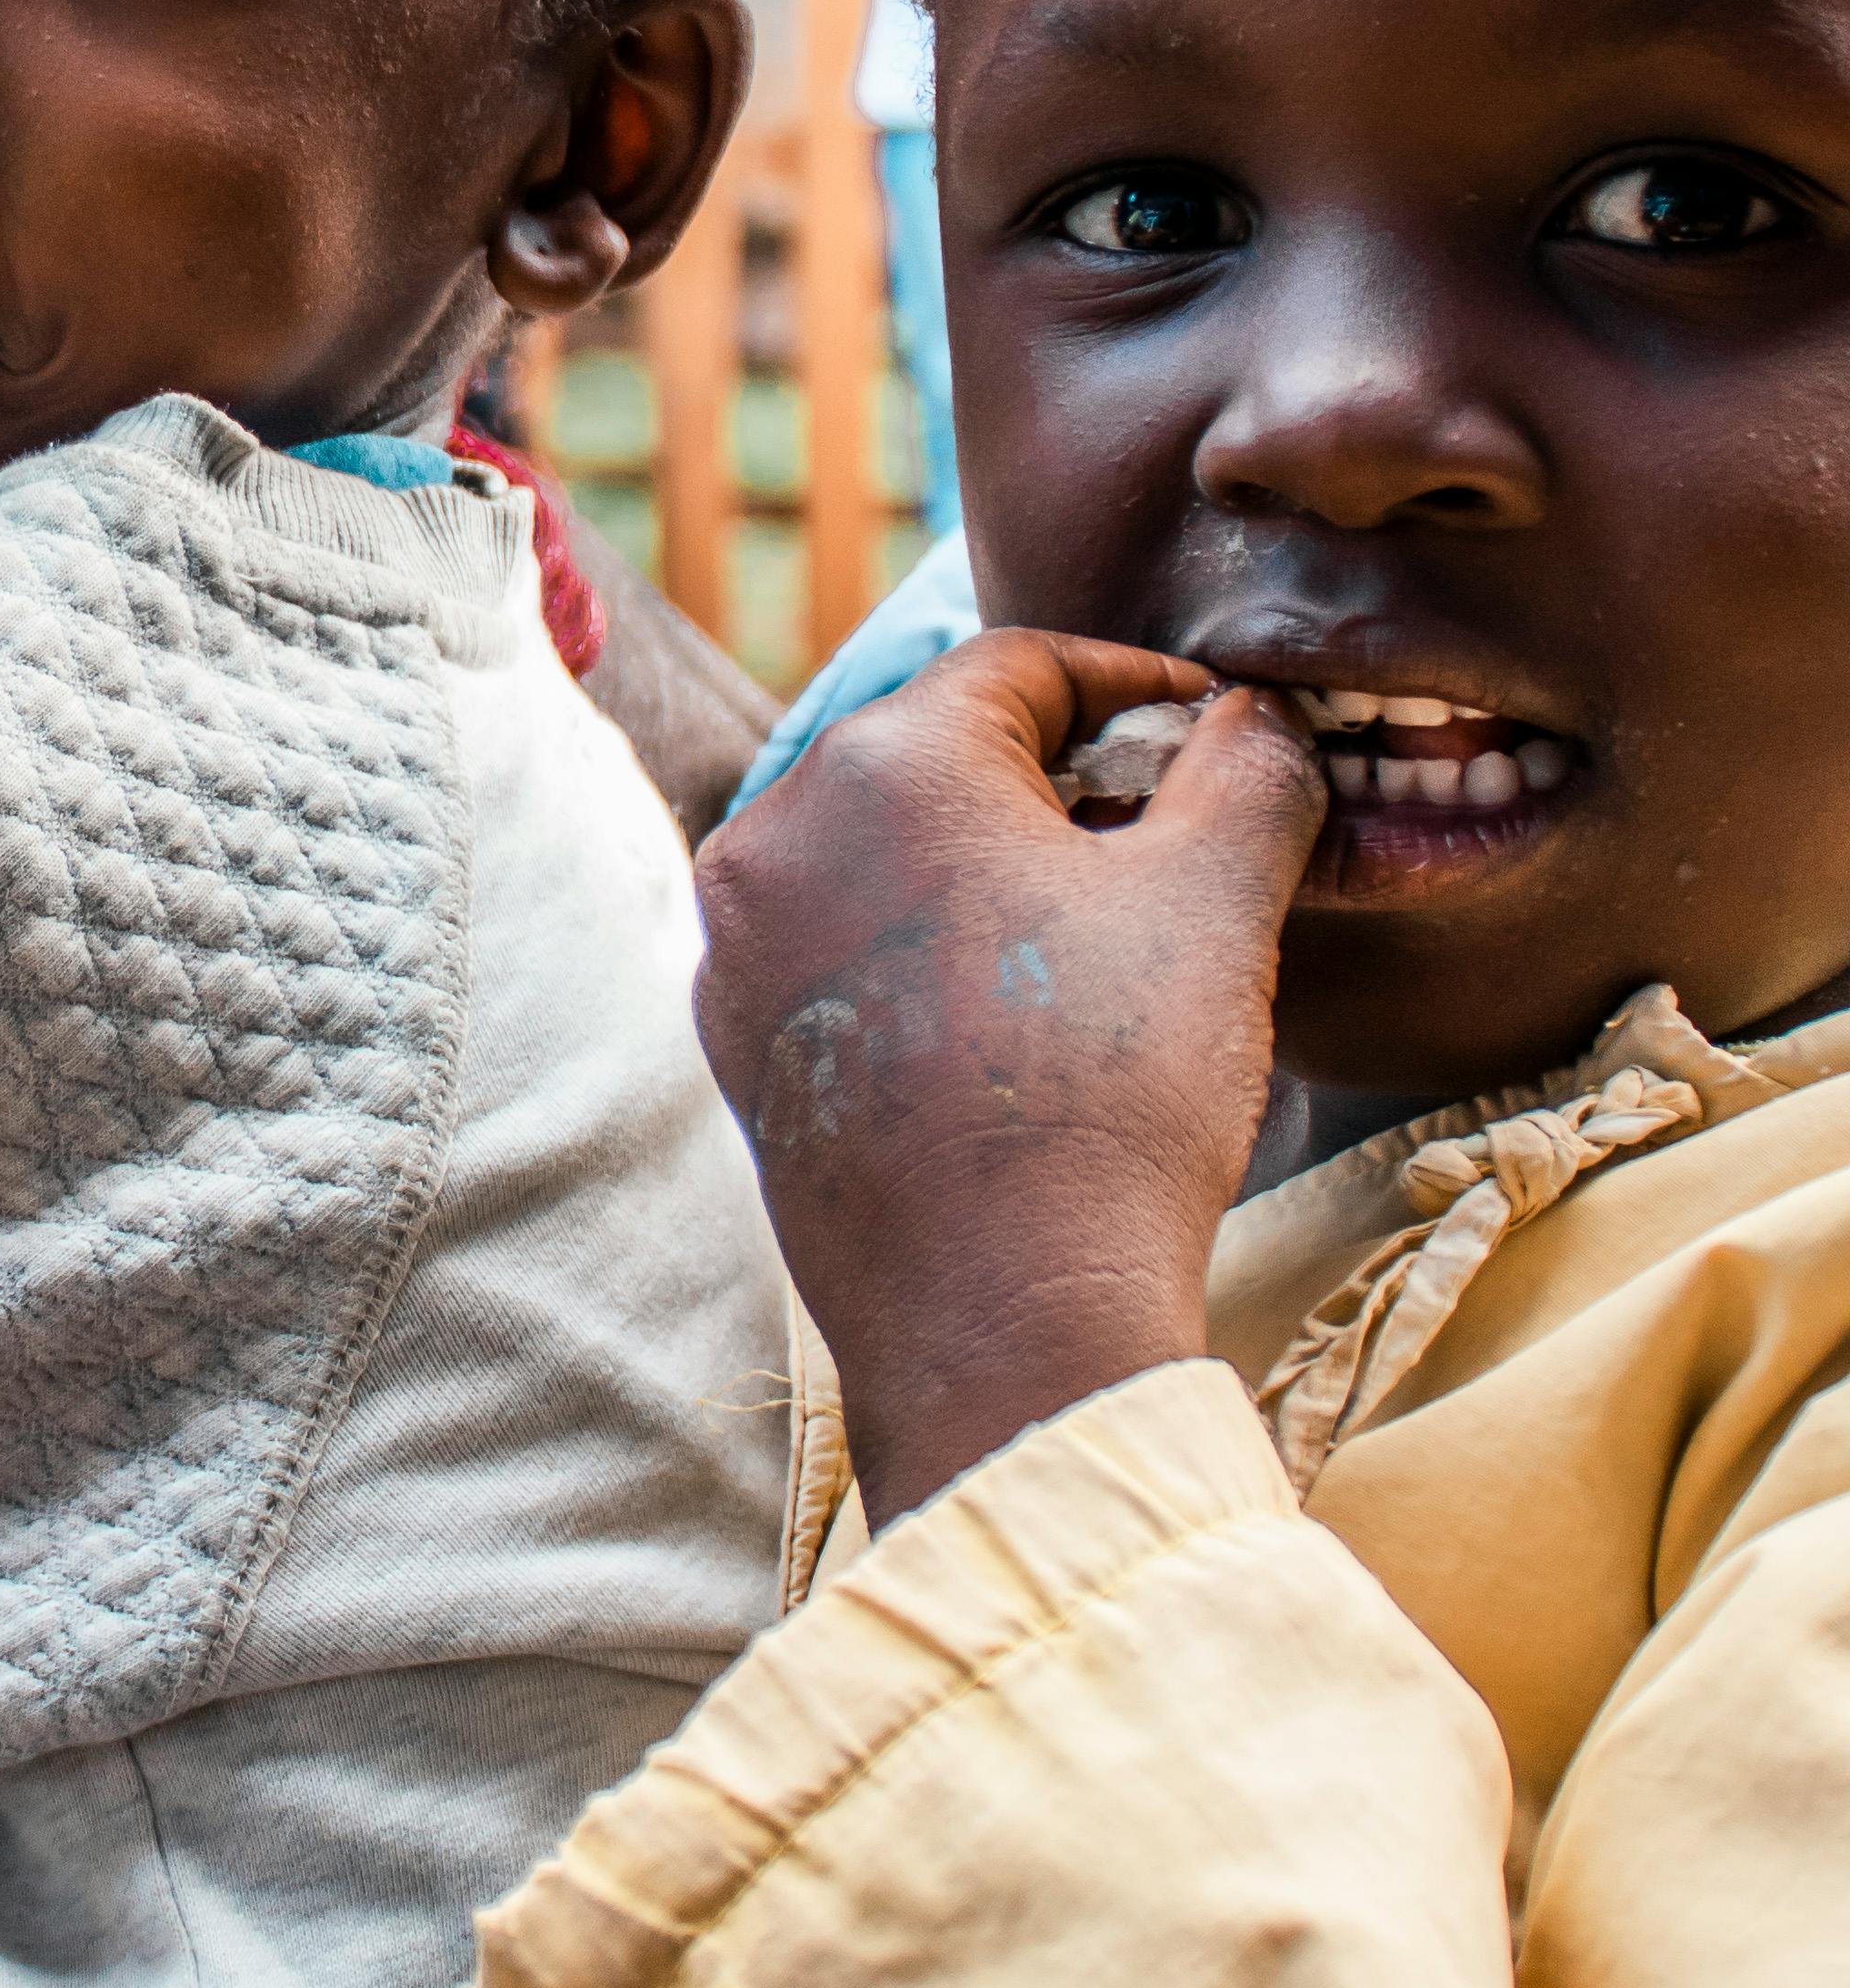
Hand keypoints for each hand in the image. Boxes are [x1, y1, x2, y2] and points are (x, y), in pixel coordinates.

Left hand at [691, 634, 1326, 1528]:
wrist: (1004, 1320)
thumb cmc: (1113, 1095)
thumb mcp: (1218, 900)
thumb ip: (1248, 768)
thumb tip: (1254, 718)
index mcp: (881, 761)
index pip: (1022, 666)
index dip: (1137, 688)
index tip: (1211, 732)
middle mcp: (775, 832)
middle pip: (938, 752)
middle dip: (1057, 778)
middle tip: (1164, 834)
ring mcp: (739, 945)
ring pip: (882, 851)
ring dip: (988, 865)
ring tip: (1098, 931)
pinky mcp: (733, 1042)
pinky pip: (839, 946)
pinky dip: (922, 947)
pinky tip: (1012, 1012)